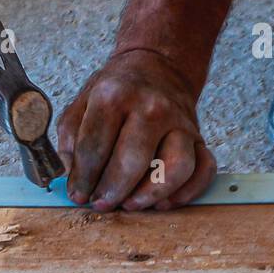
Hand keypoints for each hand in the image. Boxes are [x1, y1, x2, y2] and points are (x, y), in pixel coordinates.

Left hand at [56, 49, 215, 211]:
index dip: (83, 179)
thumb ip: (70, 140)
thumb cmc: (116, 91)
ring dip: (151, 194)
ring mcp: (180, 122)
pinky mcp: (199, 137)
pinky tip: (164, 202)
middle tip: (101, 204)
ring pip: (175, 168)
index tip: (78, 195)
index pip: (94, 148)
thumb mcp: (82, 104)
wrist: (157, 67)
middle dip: (112, 191)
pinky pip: (204, 170)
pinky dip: (187, 192)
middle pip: (132, 161)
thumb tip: (69, 178)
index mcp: (114, 96)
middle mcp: (151, 107)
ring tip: (130, 204)